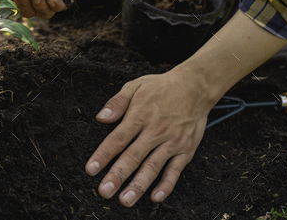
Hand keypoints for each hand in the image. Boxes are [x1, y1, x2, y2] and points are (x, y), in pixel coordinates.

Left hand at [85, 67, 219, 206]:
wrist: (195, 87)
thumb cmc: (161, 87)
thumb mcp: (135, 86)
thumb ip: (117, 102)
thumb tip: (100, 118)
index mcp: (140, 115)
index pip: (118, 139)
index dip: (103, 155)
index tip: (90, 169)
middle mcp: (155, 131)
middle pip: (133, 156)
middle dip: (117, 175)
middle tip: (104, 191)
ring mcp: (172, 142)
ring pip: (153, 167)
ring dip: (139, 185)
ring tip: (126, 200)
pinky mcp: (186, 150)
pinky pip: (175, 170)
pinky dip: (166, 185)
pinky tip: (155, 197)